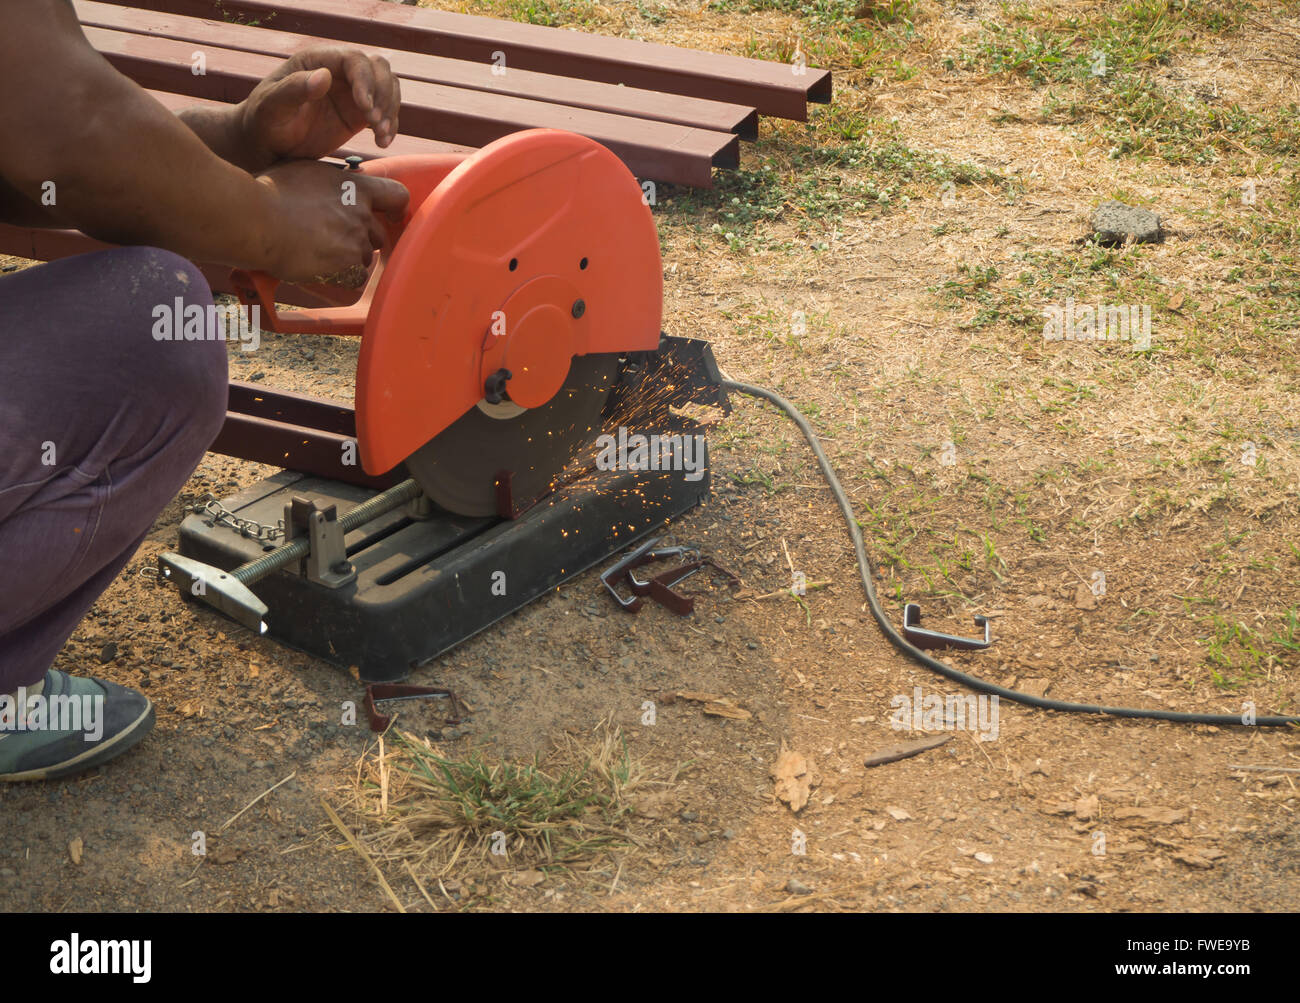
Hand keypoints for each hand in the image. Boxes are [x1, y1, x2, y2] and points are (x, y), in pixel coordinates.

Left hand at [237, 46, 400, 166]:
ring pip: (388, 87)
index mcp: (317, 61)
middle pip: (378, 69)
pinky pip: (386, 112)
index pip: (353, 59)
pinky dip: (390, 126)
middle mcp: (339, 72)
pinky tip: (382, 142)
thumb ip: (294, 89)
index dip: (366, 80)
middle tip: (374, 123)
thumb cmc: (265, 121)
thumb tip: (324, 76)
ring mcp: (352, 92)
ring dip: (391, 110)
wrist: (269, 145)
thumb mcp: (273, 106)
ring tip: (380, 135)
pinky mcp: (359, 114)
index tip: (365, 108)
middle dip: (383, 95)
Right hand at [255, 159, 408, 281]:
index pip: (396, 195)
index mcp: (355, 187)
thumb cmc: (271, 192)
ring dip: (348, 260)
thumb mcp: (305, 171)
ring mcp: (355, 241)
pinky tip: (321, 270)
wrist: (258, 219)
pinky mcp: (346, 266)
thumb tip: (329, 185)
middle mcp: (361, 213)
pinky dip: (341, 278)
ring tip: (319, 254)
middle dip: (360, 240)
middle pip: (377, 234)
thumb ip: (328, 180)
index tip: (390, 216)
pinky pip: (354, 278)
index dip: (396, 208)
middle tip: (333, 240)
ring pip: (364, 258)